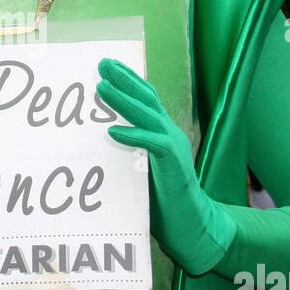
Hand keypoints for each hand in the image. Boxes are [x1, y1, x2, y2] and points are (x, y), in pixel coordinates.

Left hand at [96, 59, 234, 275]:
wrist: (192, 226)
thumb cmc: (163, 202)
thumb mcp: (140, 170)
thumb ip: (126, 153)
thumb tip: (96, 143)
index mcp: (162, 133)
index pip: (146, 99)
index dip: (128, 80)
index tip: (107, 66)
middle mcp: (170, 134)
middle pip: (147, 99)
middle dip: (124, 79)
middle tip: (102, 64)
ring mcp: (174, 148)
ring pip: (148, 116)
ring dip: (123, 101)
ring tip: (102, 87)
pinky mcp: (174, 166)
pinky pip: (153, 145)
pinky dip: (133, 136)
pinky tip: (113, 132)